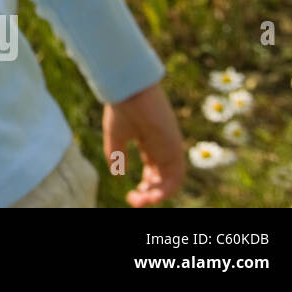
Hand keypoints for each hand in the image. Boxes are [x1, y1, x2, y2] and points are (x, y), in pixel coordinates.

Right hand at [103, 81, 185, 206]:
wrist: (129, 89)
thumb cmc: (121, 108)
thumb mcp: (115, 136)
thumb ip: (117, 155)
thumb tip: (118, 174)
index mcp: (151, 144)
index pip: (153, 173)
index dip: (144, 187)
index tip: (131, 196)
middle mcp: (164, 148)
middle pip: (162, 180)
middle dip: (149, 194)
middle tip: (134, 201)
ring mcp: (171, 148)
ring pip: (171, 181)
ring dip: (158, 195)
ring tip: (142, 200)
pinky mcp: (175, 147)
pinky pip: (176, 176)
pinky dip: (166, 189)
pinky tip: (151, 195)